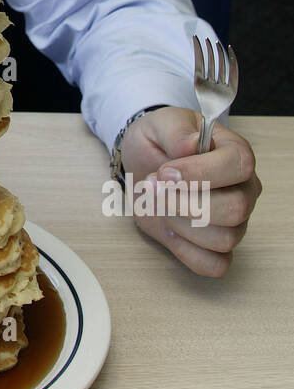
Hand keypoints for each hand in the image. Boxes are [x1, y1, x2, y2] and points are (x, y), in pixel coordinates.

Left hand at [120, 105, 260, 276]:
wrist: (145, 163)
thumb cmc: (161, 141)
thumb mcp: (162, 123)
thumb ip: (177, 131)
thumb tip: (192, 145)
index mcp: (236, 154)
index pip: (238, 166)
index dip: (199, 172)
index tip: (164, 172)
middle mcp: (243, 190)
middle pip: (234, 209)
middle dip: (182, 202)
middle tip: (152, 187)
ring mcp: (234, 222)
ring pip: (223, 239)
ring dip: (179, 224)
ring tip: (157, 204)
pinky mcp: (216, 248)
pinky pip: (213, 264)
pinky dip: (185, 250)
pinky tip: (168, 228)